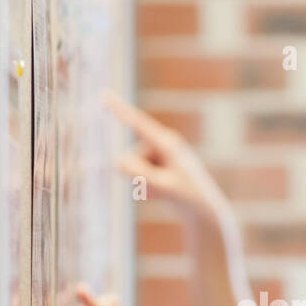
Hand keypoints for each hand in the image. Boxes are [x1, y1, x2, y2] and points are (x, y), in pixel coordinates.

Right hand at [103, 91, 232, 225]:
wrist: (202, 210)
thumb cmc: (187, 197)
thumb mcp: (163, 187)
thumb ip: (140, 174)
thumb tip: (117, 161)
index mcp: (167, 143)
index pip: (138, 124)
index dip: (119, 110)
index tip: (104, 95)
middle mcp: (162, 145)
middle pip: (132, 158)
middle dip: (138, 177)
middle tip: (162, 190)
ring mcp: (158, 156)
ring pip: (132, 169)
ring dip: (143, 185)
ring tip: (165, 192)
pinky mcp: (156, 166)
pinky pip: (137, 176)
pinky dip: (145, 189)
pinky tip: (162, 194)